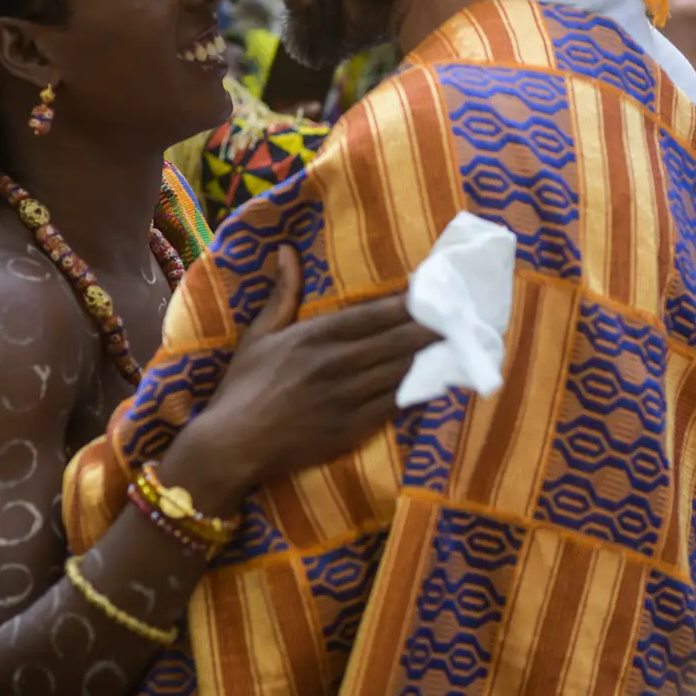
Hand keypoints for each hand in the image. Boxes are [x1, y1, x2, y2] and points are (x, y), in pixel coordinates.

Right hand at [186, 245, 438, 491]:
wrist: (232, 446)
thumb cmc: (243, 388)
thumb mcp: (259, 335)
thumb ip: (282, 293)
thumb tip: (286, 249)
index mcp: (313, 337)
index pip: (373, 314)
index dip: (408, 304)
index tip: (435, 292)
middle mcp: (334, 364)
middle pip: (396, 341)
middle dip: (432, 327)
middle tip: (464, 315)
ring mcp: (346, 398)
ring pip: (400, 371)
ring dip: (432, 357)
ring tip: (462, 342)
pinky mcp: (352, 429)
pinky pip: (394, 405)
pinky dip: (419, 391)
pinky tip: (441, 379)